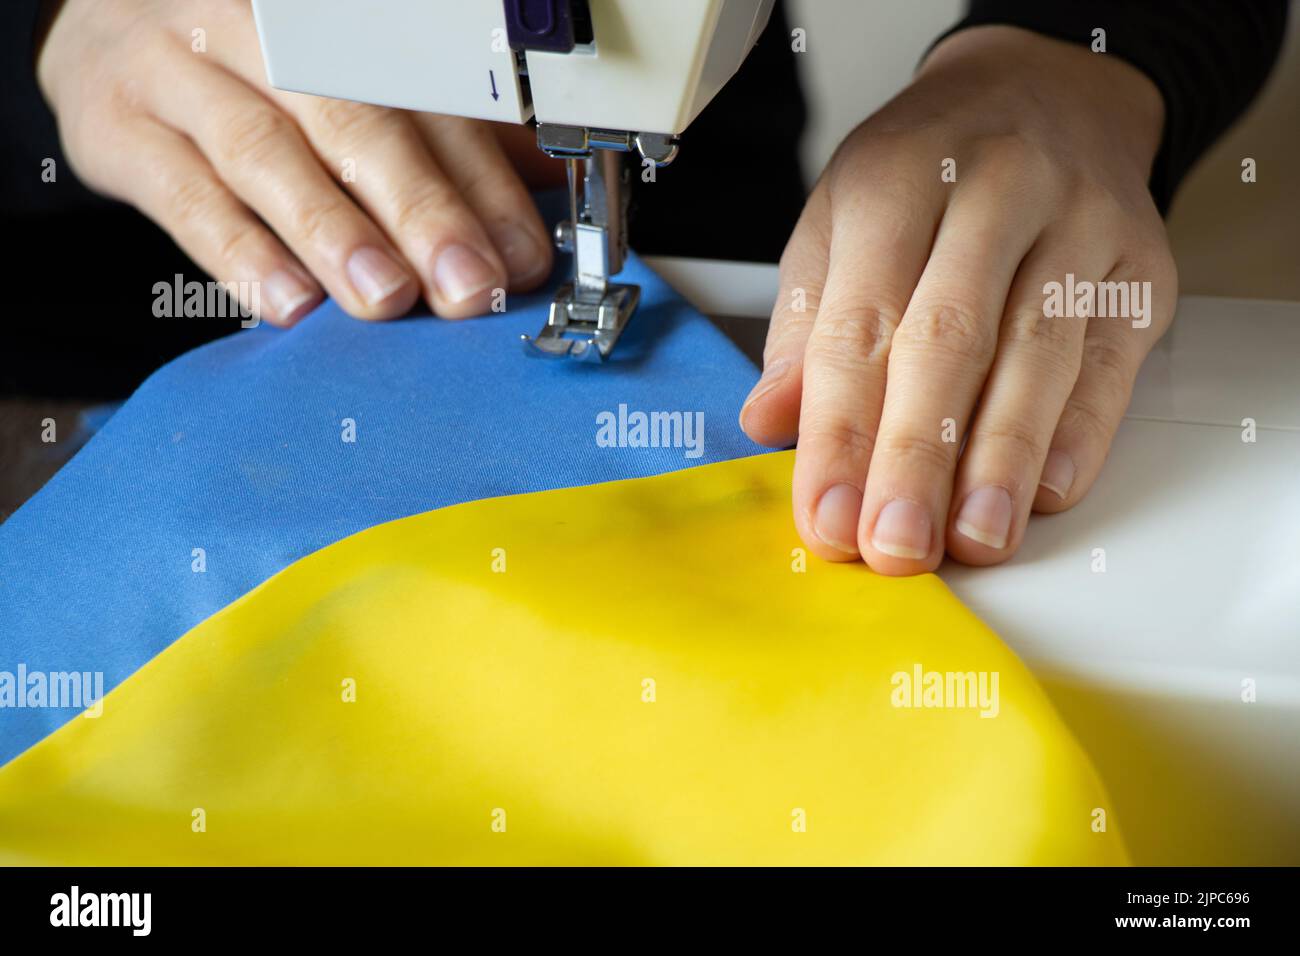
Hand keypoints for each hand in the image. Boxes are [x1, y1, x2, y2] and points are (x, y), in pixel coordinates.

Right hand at [37, 0, 556, 324]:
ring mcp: (184, 74)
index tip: (521, 259)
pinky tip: (288, 302)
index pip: (427, 104)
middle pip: (357, 122)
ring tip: (386, 297)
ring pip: (268, 153)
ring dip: (334, 232)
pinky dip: (240, 252)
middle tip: (467, 286)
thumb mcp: (345, 86)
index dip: (483, 185)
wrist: (105, 34)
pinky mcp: (120, 128)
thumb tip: (542, 192)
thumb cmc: (251, 73)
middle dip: (422, 211)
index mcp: (339, 25)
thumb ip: (438, 138)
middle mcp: (264, 34)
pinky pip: (185, 193)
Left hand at [741, 26, 1175, 574]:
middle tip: (896, 544)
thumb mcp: (837, 222)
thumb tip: (771, 421)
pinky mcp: (1140, 265)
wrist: (1043, 91)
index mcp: (897, 180)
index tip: (826, 515)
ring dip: (1003, 460)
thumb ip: (804, 326)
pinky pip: (1112, 357)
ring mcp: (1079, 225)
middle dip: (917, 456)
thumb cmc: (925, 169)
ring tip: (973, 538)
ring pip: (1039, 353)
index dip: (839, 432)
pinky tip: (1047, 490)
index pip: (860, 327)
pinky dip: (1082, 432)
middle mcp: (995, 193)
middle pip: (950, 342)